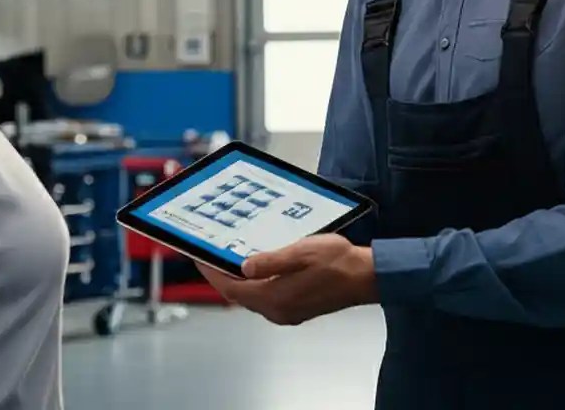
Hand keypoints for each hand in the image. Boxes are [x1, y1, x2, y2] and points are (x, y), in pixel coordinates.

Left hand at [196, 234, 377, 325]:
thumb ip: (270, 260)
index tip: (198, 256)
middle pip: (238, 295)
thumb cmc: (338, 262)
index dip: (211, 272)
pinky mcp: (296, 310)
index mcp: (274, 297)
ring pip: (252, 297)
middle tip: (211, 254)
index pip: (230, 288)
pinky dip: (255, 284)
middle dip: (222, 275)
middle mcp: (277, 310)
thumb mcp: (301, 252)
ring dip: (239, 280)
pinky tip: (258, 268)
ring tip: (230, 257)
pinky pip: (266, 298)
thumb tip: (243, 266)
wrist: (366, 277)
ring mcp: (287, 313)